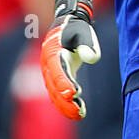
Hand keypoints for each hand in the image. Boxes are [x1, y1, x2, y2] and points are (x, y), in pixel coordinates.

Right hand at [41, 0, 100, 118]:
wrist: (67, 23)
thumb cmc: (77, 28)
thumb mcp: (84, 31)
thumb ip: (87, 43)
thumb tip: (90, 58)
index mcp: (52, 51)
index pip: (58, 71)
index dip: (65, 83)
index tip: (74, 94)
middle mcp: (48, 64)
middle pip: (54, 86)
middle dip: (65, 101)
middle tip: (79, 112)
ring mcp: (50, 72)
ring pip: (54, 93)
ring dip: (65, 105)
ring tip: (80, 115)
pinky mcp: (56, 77)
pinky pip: (58, 93)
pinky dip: (65, 103)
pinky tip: (78, 111)